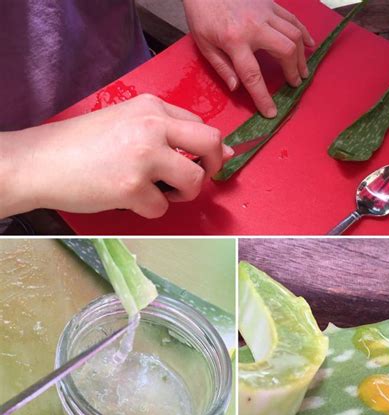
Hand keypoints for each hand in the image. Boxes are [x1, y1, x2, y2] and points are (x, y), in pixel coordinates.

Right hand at [0, 95, 233, 218]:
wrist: (39, 161)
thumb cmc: (82, 145)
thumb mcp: (127, 125)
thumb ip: (170, 134)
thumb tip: (225, 151)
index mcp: (152, 107)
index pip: (201, 126)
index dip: (205, 150)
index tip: (197, 163)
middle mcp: (153, 125)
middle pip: (211, 143)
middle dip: (211, 167)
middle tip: (193, 180)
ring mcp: (144, 156)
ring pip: (194, 180)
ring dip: (184, 194)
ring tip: (160, 193)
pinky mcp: (132, 186)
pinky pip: (162, 207)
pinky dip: (150, 210)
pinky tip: (130, 201)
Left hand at [184, 0, 314, 117]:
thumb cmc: (202, 13)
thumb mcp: (204, 44)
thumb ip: (221, 66)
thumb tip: (236, 88)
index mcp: (234, 41)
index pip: (253, 75)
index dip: (263, 96)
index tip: (271, 112)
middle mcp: (254, 26)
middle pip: (284, 50)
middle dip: (292, 71)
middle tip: (294, 84)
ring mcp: (265, 13)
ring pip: (293, 34)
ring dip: (301, 55)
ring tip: (303, 71)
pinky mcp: (270, 3)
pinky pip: (292, 19)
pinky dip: (303, 32)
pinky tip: (309, 45)